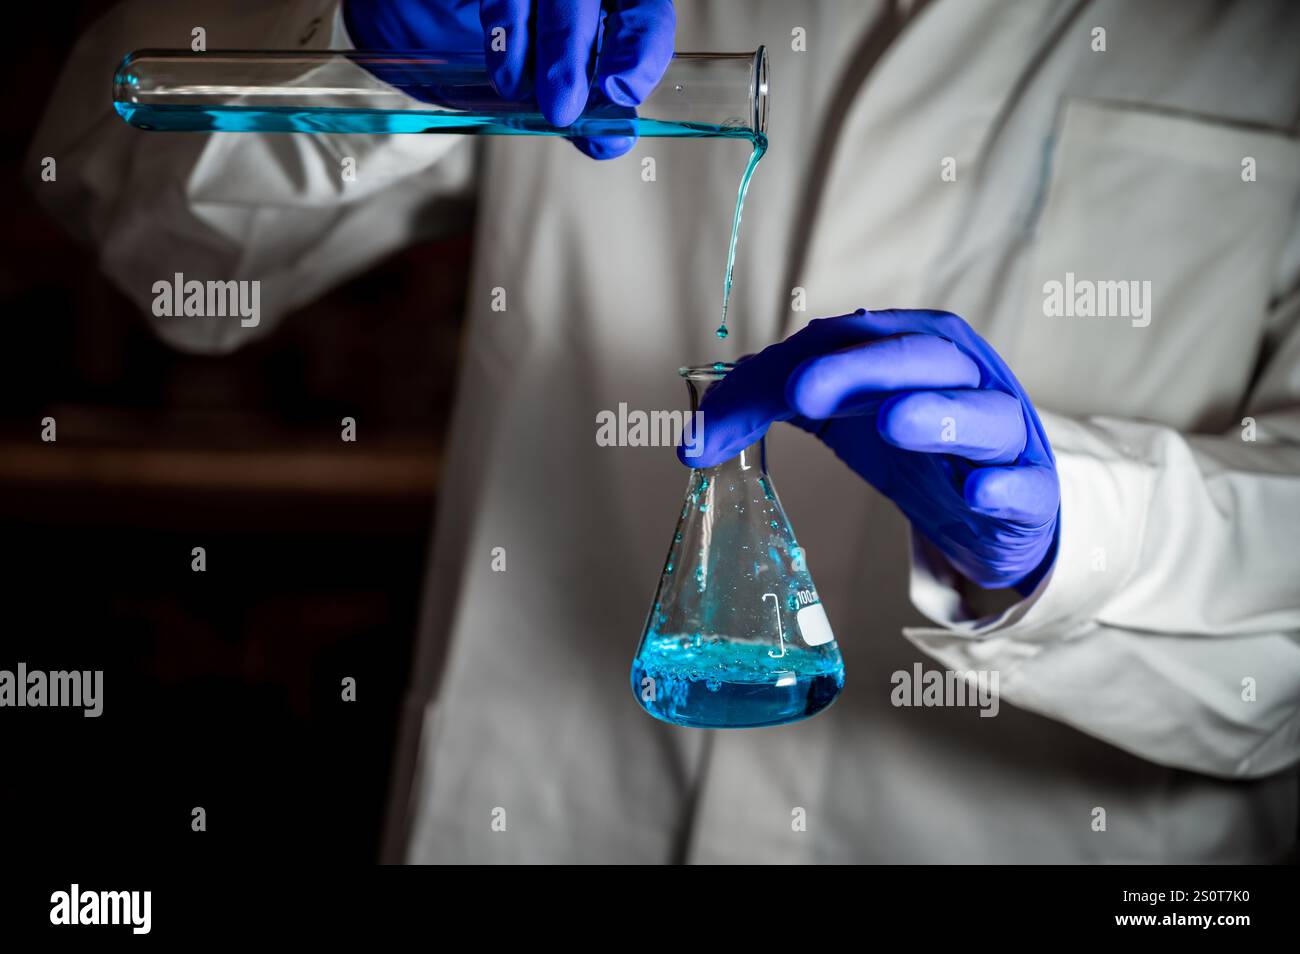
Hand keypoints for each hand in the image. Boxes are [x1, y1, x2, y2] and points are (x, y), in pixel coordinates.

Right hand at [343, 0, 675, 158]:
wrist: (427, 23)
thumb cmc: (511, 54)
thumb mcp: (551, 87)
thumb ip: (585, 113)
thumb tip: (612, 142)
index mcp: (609, 5)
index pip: (645, 12)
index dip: (642, 47)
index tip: (622, 90)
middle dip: (578, 53)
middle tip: (563, 107)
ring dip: (548, 46)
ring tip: (529, 96)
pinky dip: (507, 30)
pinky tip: (505, 74)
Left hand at [683, 309, 1060, 590]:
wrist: (998, 505)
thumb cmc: (915, 446)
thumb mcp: (845, 415)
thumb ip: (773, 405)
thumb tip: (692, 438)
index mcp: (909, 345)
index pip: (844, 341)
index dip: (783, 375)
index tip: (725, 420)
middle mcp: (961, 376)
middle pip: (917, 358)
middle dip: (860, 369)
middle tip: (804, 392)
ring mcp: (1001, 433)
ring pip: (980, 414)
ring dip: (938, 415)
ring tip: (894, 422)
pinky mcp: (1028, 489)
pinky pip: (1021, 484)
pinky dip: (1000, 485)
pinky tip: (977, 491)